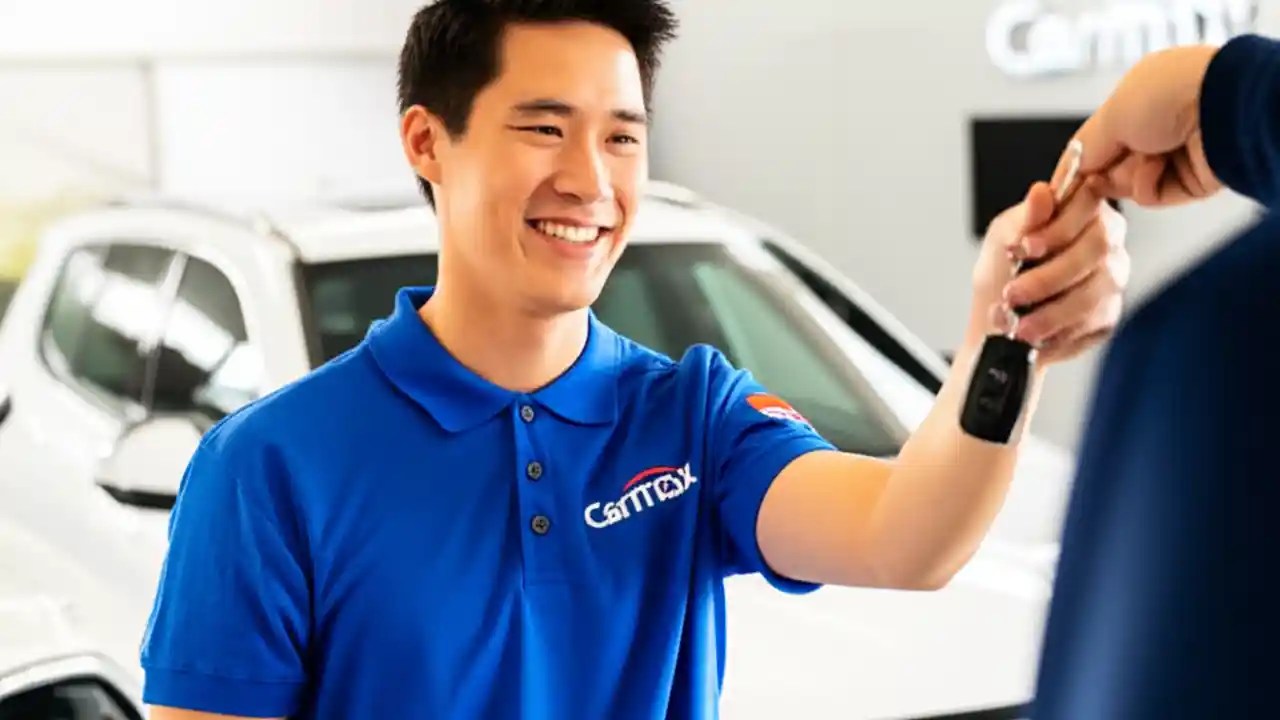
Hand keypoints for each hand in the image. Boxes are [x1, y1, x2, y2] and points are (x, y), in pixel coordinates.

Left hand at [972, 179, 1129, 364]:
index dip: (1058, 228)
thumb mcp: (1003, 237)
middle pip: (1096, 251)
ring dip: (1048, 314)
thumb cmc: (1003, 268)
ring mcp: (1112, 281)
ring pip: (1092, 296)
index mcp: (1084, 211)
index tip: (1024, 248)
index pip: (1088, 205)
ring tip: (1015, 325)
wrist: (998, 317)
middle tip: (1011, 294)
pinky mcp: (1107, 318)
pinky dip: (1054, 336)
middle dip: (1048, 277)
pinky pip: (1089, 327)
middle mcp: (1107, 243)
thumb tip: (1040, 193)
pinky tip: (1031, 338)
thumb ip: (1025, 219)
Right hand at [1069, 44, 1222, 205]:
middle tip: (1095, 176)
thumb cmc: (1172, 94)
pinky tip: (1160, 166)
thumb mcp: (1110, 114)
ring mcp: (1173, 156)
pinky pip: (1151, 196)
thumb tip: (1067, 175)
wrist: (1223, 108)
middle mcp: (1156, 128)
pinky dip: (1148, 185)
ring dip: (1127, 176)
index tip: (1058, 188)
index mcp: (1137, 102)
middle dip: (1100, 174)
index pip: (1096, 143)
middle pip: (1108, 168)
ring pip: (1126, 185)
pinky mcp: (1188, 182)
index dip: (1077, 165)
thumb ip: (1083, 149)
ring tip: (1146, 156)